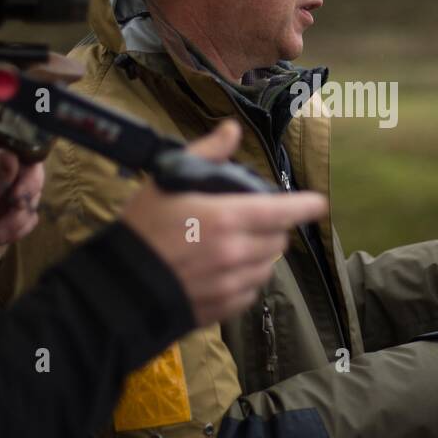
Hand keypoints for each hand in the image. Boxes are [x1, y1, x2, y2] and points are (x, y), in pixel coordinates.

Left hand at [0, 127, 44, 280]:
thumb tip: (11, 153)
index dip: (15, 130)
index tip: (29, 140)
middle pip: (27, 161)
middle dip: (28, 182)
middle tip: (18, 198)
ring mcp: (6, 194)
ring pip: (33, 189)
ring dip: (21, 212)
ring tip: (0, 230)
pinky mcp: (15, 215)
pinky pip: (32, 213)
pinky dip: (20, 226)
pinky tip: (1, 237)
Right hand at [120, 120, 328, 327]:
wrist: (119, 289)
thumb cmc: (141, 230)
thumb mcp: (168, 181)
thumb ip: (206, 155)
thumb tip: (231, 129)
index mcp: (227, 218)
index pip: (283, 210)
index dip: (305, 206)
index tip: (318, 203)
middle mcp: (237, 252)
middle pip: (279, 239)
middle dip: (273, 227)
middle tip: (252, 220)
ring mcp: (232, 283)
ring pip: (268, 266)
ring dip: (261, 253)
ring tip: (235, 245)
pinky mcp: (225, 307)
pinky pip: (251, 291)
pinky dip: (246, 279)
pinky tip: (224, 270)